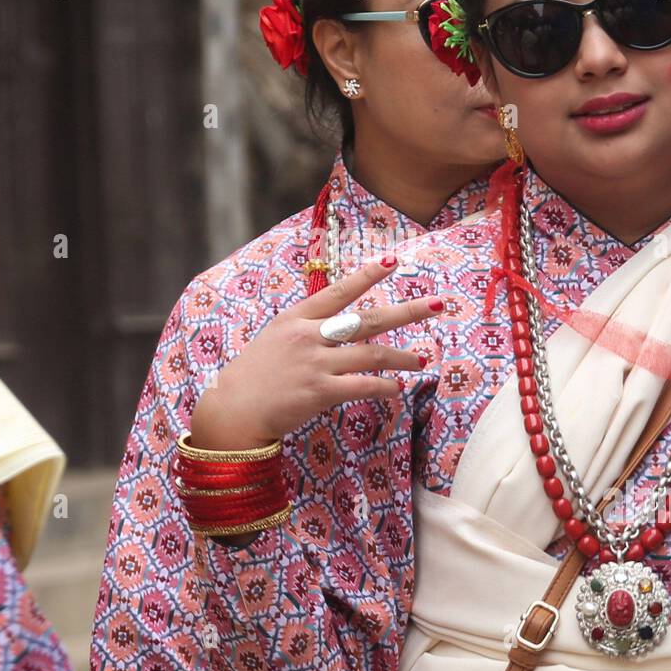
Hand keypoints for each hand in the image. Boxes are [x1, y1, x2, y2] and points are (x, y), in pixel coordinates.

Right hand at [188, 255, 443, 451]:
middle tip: (437, 304)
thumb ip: (306, 330)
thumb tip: (338, 326)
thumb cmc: (254, 376)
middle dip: (406, 311)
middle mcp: (308, 336)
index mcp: (296, 318)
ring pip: (371, 354)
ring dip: (402, 357)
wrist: (232, 409)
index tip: (393, 261)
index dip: (367, 275)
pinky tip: (397, 388)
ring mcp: (315, 363)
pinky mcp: (319, 391)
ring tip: (423, 359)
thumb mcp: (275, 340)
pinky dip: (384, 387)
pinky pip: (362, 386)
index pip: (339, 291)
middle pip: (367, 319)